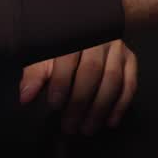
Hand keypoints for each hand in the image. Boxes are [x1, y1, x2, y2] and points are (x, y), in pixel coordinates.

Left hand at [19, 39, 138, 134]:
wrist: (90, 28)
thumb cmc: (62, 45)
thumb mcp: (44, 54)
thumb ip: (35, 74)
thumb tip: (26, 97)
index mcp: (75, 34)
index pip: (68, 60)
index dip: (61, 83)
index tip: (54, 105)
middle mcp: (100, 39)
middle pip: (92, 72)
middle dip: (80, 102)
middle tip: (70, 126)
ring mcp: (118, 49)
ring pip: (113, 81)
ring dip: (101, 109)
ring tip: (87, 129)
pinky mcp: (131, 60)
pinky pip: (130, 84)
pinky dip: (121, 105)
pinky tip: (110, 122)